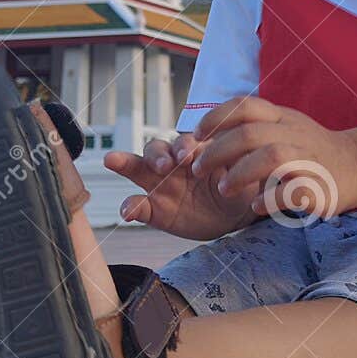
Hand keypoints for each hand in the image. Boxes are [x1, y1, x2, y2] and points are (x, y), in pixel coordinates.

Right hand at [103, 133, 259, 240]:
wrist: (233, 215)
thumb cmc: (237, 187)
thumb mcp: (243, 176)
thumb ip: (238, 168)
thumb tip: (239, 163)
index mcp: (195, 152)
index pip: (183, 142)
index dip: (183, 146)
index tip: (188, 155)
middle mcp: (173, 164)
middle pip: (155, 149)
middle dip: (156, 154)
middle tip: (164, 164)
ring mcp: (160, 186)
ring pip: (137, 169)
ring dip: (125, 163)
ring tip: (113, 160)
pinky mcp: (155, 210)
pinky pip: (138, 206)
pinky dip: (130, 207)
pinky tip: (127, 211)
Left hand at [189, 96, 356, 221]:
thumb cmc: (311, 149)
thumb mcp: (285, 127)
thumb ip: (252, 127)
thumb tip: (206, 136)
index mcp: (282, 118)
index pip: (245, 106)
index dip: (215, 118)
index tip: (196, 136)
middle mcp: (294, 134)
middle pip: (249, 134)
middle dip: (216, 152)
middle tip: (198, 170)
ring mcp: (308, 159)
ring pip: (270, 157)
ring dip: (239, 174)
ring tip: (223, 189)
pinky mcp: (318, 187)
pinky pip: (290, 191)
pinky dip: (268, 199)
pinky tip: (255, 206)